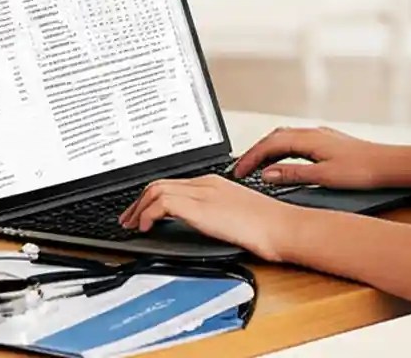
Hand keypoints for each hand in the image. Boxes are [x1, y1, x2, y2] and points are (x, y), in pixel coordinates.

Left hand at [117, 175, 300, 261]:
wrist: (282, 226)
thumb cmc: (268, 225)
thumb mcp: (237, 214)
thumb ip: (216, 212)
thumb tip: (201, 224)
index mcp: (215, 183)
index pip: (173, 183)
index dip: (151, 198)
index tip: (142, 213)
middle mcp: (206, 183)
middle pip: (159, 184)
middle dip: (138, 202)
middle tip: (128, 219)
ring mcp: (203, 193)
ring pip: (156, 190)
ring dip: (139, 208)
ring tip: (133, 225)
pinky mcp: (201, 207)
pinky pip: (163, 203)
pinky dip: (148, 214)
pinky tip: (147, 228)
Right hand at [232, 127, 392, 188]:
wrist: (389, 165)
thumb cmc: (362, 170)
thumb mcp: (323, 176)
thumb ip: (293, 174)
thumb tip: (267, 173)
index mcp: (308, 138)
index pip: (269, 145)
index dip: (250, 158)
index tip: (238, 172)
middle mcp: (312, 133)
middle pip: (273, 138)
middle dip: (254, 152)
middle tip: (241, 169)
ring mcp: (320, 136)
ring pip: (284, 138)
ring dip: (267, 150)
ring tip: (256, 167)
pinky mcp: (327, 142)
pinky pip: (296, 142)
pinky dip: (282, 151)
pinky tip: (283, 162)